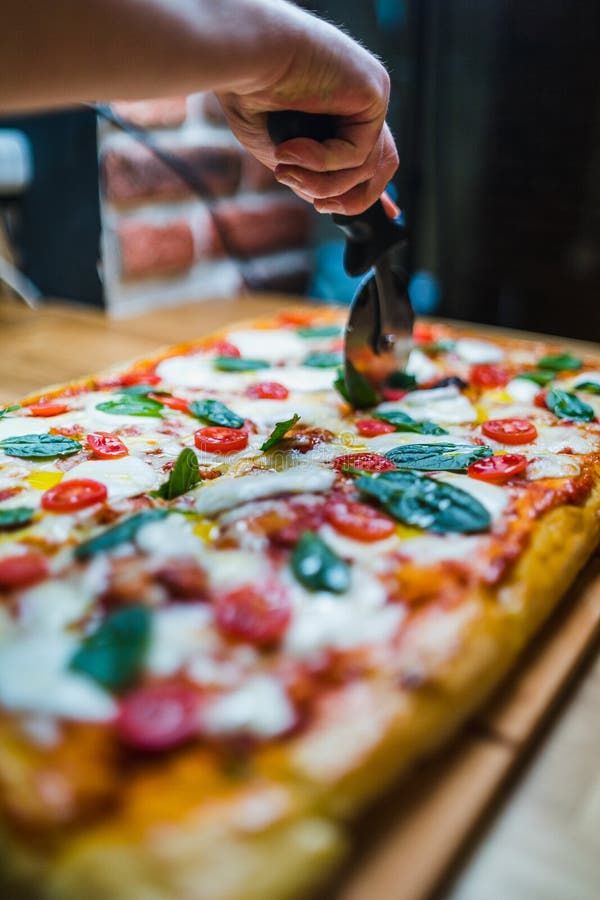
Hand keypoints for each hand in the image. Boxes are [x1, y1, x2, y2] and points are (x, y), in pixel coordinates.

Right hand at [216, 1, 397, 214]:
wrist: (243, 53)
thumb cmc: (249, 89)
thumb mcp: (279, 148)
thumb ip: (307, 173)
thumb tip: (325, 201)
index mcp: (341, 107)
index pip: (368, 155)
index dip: (362, 191)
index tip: (342, 209)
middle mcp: (361, 100)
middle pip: (381, 167)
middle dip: (350, 198)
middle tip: (317, 205)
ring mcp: (370, 95)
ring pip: (365, 169)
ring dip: (321, 183)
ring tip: (285, 171)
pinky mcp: (374, 94)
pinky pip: (358, 153)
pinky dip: (322, 163)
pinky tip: (291, 150)